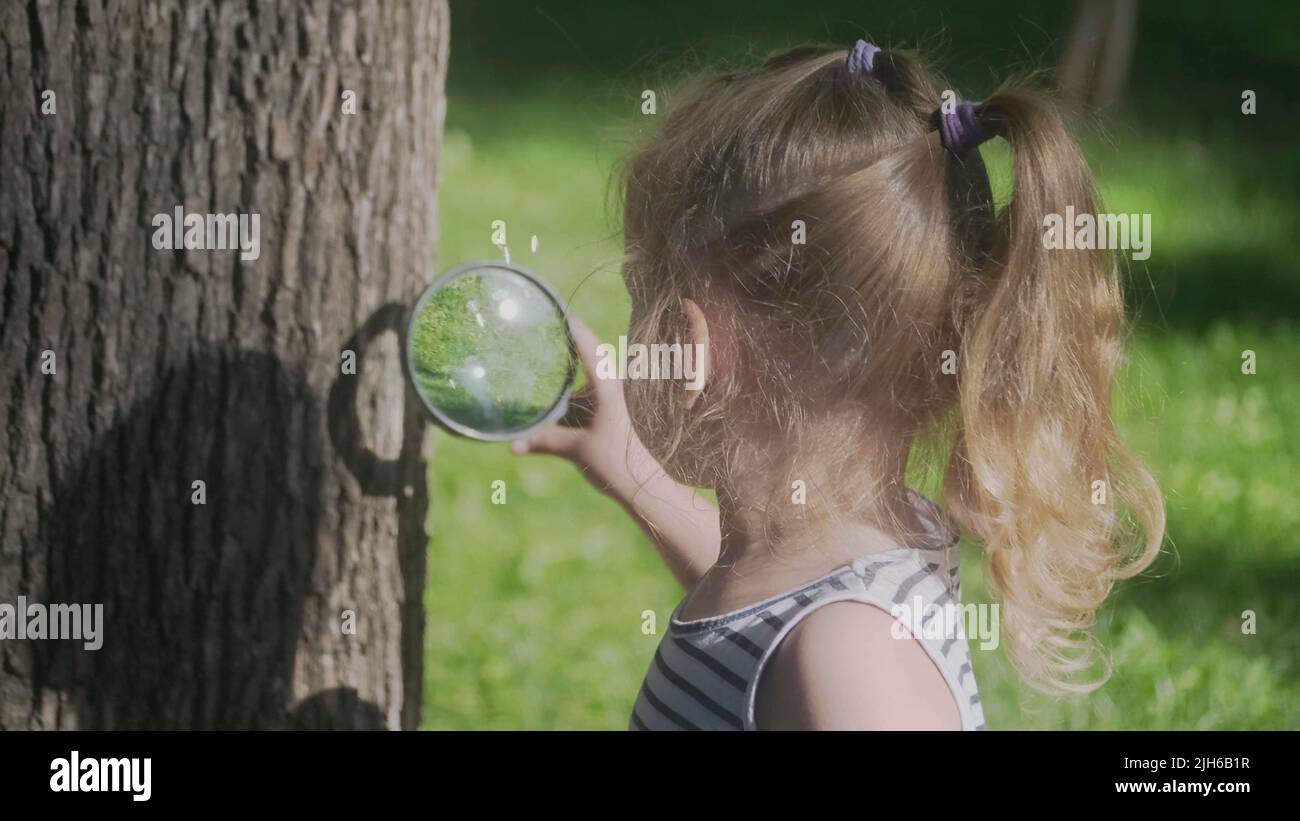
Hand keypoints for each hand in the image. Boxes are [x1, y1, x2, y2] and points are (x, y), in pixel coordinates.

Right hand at [511, 314, 719, 586]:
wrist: (646, 488)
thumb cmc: (617, 465)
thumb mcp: (577, 450)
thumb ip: (544, 442)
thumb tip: (512, 445)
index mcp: (608, 388)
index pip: (587, 345)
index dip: (571, 325)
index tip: (555, 307)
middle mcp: (611, 387)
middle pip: (582, 358)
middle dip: (562, 345)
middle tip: (538, 327)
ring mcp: (611, 400)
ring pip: (582, 381)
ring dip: (563, 378)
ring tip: (537, 361)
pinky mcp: (609, 414)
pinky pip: (584, 397)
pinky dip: (568, 398)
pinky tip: (549, 400)